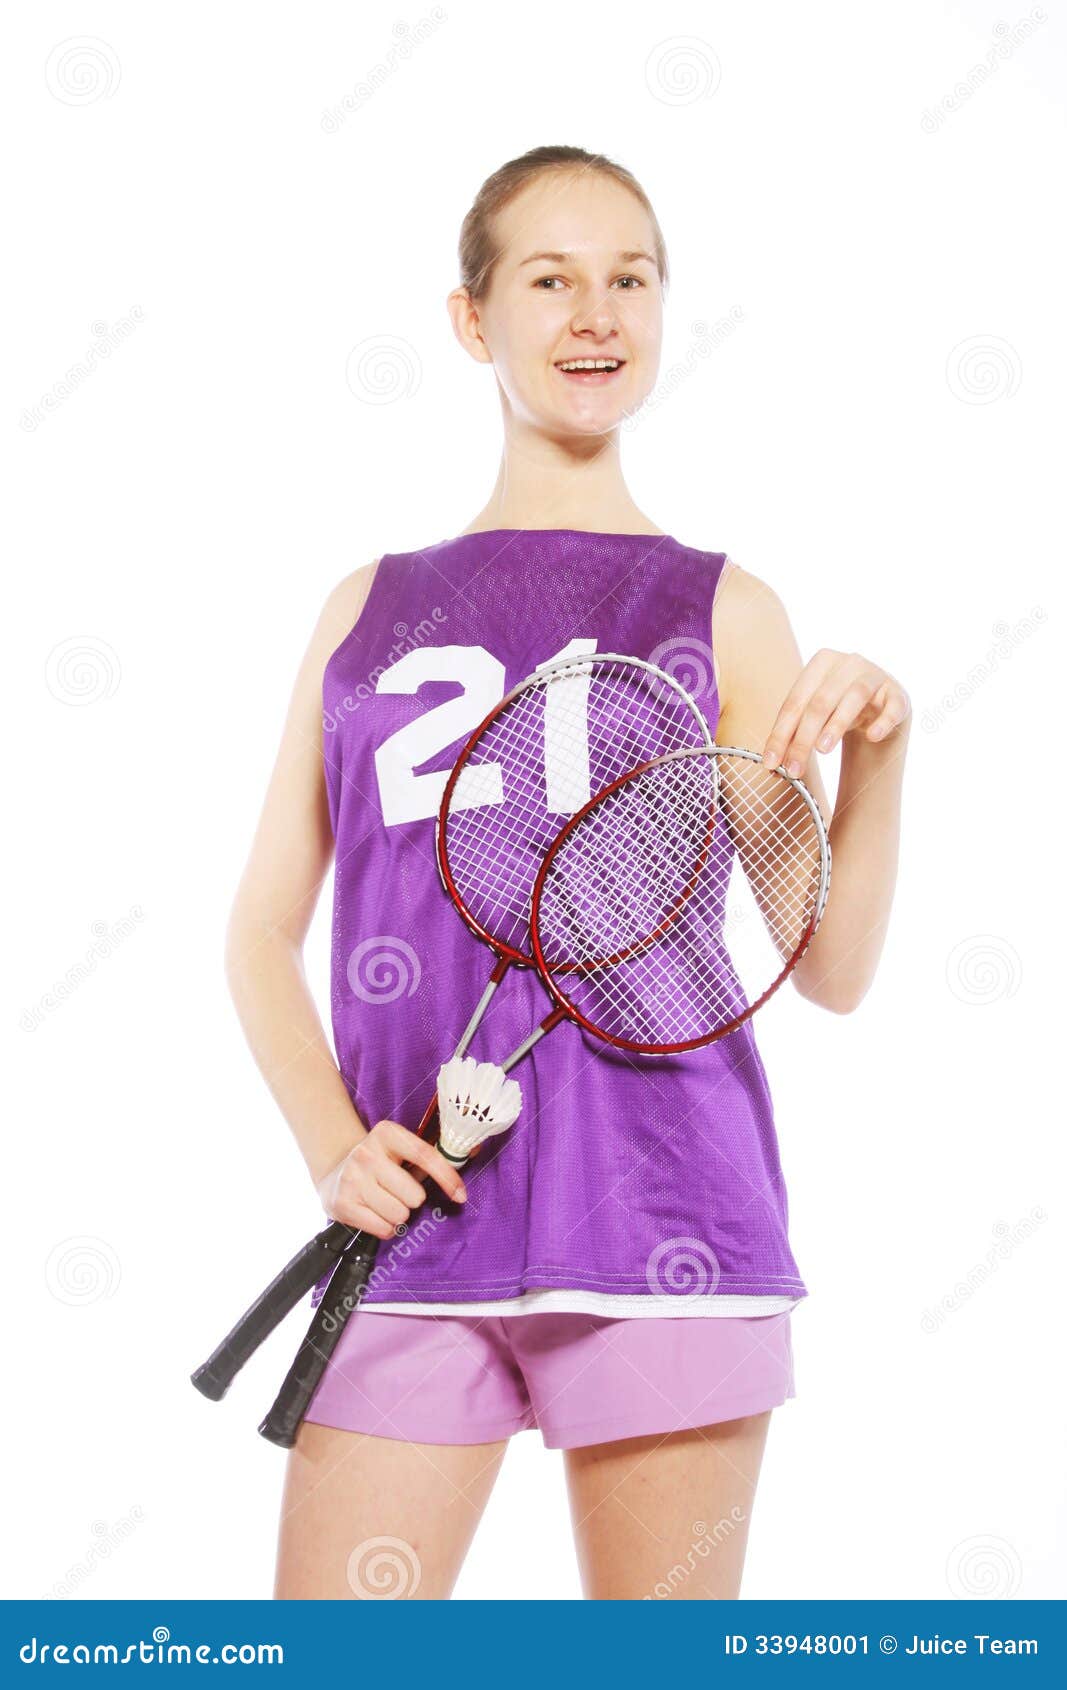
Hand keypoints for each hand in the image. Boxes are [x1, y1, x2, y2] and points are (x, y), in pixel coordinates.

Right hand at [316, 1119, 466, 1241]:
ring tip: (383, 1202)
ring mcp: (352, 1178)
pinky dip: (384, 1227)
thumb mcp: (399, 1150)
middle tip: (397, 1191)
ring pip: (400, 1214)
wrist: (333, 1173)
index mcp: (386, 1133)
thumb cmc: (380, 1164)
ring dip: (398, 1214)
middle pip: (414, 1195)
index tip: (460, 1196)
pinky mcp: (342, 1204)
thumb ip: (432, 1154)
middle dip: (412, 1199)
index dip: (446, 1178)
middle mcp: (366, 1152)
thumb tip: (473, 1150)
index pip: (425, 1156)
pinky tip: (373, 1213)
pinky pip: (384, 1229)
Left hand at [761, 650, 909, 775]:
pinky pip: (892, 706)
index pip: (795, 702)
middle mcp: (848, 663)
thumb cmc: (838, 710)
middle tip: (794, 769)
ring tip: (822, 750)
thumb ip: (792, 736)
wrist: (879, 708)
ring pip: (854, 697)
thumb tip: (771, 765)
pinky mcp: (898, 694)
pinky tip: (872, 737)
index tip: (770, 764)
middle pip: (820, 702)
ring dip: (836, 724)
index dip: (780, 734)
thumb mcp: (812, 718)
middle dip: (803, 738)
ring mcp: (876, 676)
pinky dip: (882, 721)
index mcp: (820, 664)